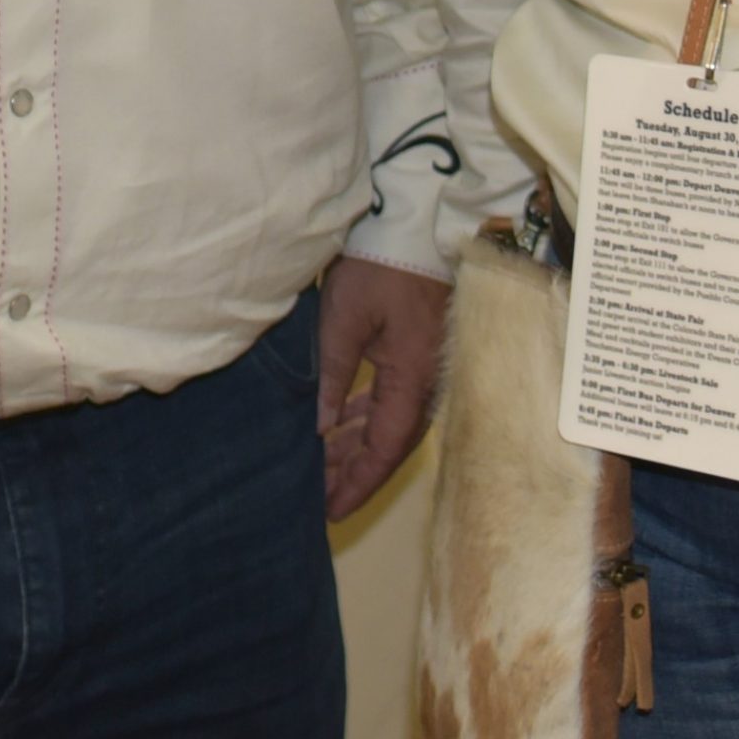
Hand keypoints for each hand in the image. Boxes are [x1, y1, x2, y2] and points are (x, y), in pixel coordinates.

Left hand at [317, 254, 449, 521]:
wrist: (415, 225)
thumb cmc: (378, 268)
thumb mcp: (345, 319)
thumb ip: (335, 376)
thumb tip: (322, 428)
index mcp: (411, 381)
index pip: (384, 450)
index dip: (357, 483)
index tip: (331, 512)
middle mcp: (424, 384)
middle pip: (388, 444)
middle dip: (352, 473)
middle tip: (315, 497)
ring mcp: (421, 369)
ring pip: (387, 424)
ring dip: (356, 447)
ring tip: (320, 467)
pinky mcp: (412, 353)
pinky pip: (389, 401)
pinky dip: (364, 419)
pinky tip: (340, 426)